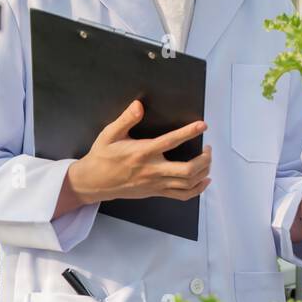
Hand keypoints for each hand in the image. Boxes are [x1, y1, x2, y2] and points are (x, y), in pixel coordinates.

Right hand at [64, 100, 211, 206]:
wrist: (93, 182)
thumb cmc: (102, 156)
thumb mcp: (110, 134)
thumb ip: (126, 119)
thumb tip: (138, 105)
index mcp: (142, 152)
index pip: (170, 142)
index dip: (188, 132)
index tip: (202, 125)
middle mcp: (152, 170)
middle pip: (187, 170)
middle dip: (204, 159)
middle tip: (208, 148)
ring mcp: (155, 184)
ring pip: (188, 183)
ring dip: (203, 172)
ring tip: (207, 159)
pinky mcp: (156, 192)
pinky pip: (182, 195)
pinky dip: (197, 189)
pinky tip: (204, 180)